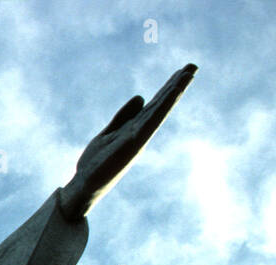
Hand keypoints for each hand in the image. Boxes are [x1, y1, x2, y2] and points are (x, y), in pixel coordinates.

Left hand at [59, 63, 196, 221]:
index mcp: (135, 129)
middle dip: (176, 86)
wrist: (82, 187)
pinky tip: (169, 97)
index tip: (183, 70)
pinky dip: (160, 110)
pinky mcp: (131, 146)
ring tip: (187, 76)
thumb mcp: (109, 133)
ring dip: (172, 94)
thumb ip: (124, 116)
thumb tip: (141, 97)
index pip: (154, 104)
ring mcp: (137, 139)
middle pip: (160, 105)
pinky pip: (148, 125)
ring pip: (158, 112)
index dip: (168, 87)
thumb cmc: (96, 163)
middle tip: (193, 66)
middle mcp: (140, 133)